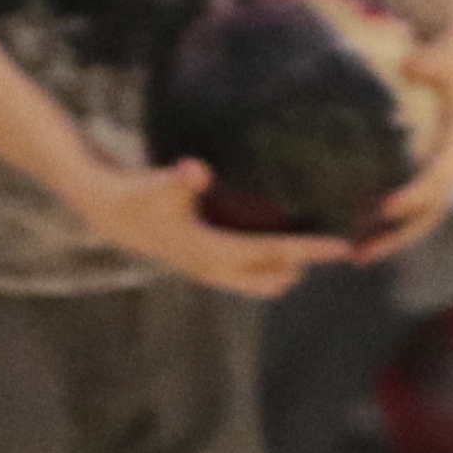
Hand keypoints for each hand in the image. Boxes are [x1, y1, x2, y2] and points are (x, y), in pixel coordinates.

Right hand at [70, 160, 351, 297]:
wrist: (110, 212)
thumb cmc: (138, 194)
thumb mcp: (157, 184)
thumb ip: (179, 179)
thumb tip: (197, 170)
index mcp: (211, 252)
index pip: (271, 253)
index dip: (309, 250)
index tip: (342, 247)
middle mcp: (213, 267)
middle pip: (273, 276)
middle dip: (304, 267)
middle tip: (341, 251)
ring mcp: (208, 270)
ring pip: (259, 282)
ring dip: (285, 272)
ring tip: (312, 256)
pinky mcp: (202, 264)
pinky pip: (245, 275)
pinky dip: (266, 268)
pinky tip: (276, 250)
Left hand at [360, 22, 452, 260]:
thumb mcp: (450, 45)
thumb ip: (434, 57)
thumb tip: (414, 64)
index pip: (442, 175)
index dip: (417, 193)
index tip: (386, 206)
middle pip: (433, 210)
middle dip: (400, 234)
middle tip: (362, 252)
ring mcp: (444, 169)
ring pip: (423, 216)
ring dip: (391, 238)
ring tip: (355, 256)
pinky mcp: (429, 169)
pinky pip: (411, 202)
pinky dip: (387, 221)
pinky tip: (353, 231)